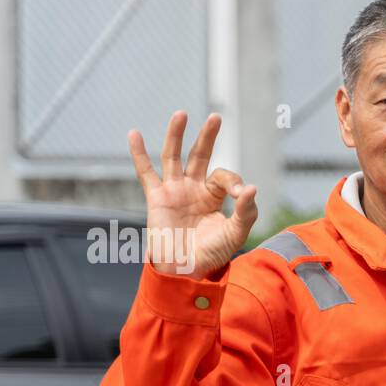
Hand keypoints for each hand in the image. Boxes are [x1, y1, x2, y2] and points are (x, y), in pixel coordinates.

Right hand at [129, 111, 258, 278]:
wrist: (187, 271)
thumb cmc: (212, 254)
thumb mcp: (236, 233)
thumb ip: (246, 211)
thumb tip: (251, 188)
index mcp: (213, 196)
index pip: (224, 176)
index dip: (233, 181)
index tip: (240, 194)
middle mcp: (193, 190)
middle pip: (199, 156)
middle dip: (207, 137)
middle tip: (217, 117)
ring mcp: (174, 191)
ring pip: (173, 156)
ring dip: (176, 135)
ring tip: (181, 114)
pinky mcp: (156, 198)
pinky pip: (145, 172)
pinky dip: (138, 153)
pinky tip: (134, 134)